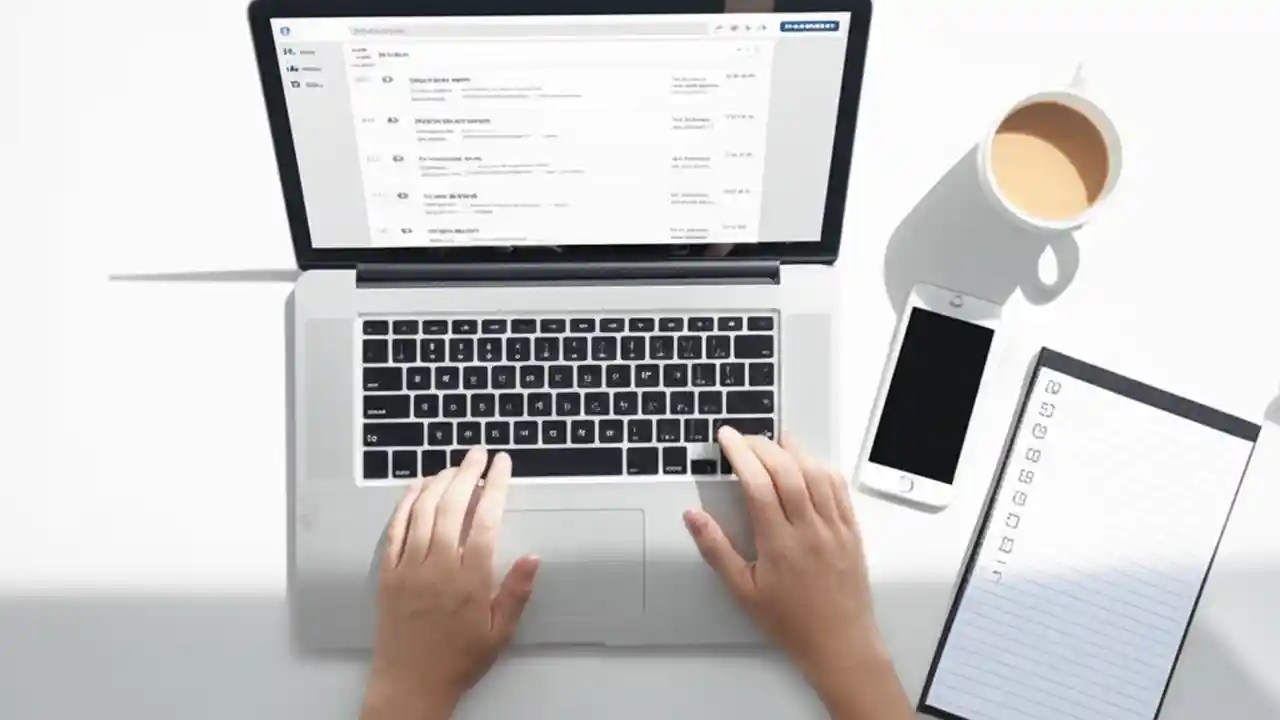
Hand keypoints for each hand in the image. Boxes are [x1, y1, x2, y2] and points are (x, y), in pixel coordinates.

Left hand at [361, 447, 540, 719]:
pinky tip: (417, 488)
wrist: (410, 684)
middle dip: (468, 473)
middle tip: (479, 454)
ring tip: (454, 467)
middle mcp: (438, 568)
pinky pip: (395, 529)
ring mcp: (409, 568)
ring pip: (424, 511)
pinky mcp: (388, 573)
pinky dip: (406, 502)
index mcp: (470, 580)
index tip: (503, 465)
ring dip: (439, 482)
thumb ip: (516, 592)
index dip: (496, 486)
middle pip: (453, 506)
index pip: (486, 519)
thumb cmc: (458, 660)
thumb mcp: (500, 632)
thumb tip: (533, 557)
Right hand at [683, 427, 911, 719]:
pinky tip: (810, 463)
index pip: (757, 484)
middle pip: (786, 470)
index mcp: (779, 543)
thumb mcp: (743, 591)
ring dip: (794, 450)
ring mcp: (834, 528)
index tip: (727, 437)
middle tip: (744, 437)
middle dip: (761, 445)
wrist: (840, 644)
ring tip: (776, 438)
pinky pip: (839, 489)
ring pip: (815, 473)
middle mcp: (809, 529)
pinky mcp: (851, 531)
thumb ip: (716, 549)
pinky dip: (822, 468)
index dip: (740, 453)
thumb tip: (694, 517)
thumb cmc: (792, 622)